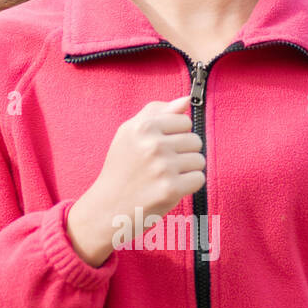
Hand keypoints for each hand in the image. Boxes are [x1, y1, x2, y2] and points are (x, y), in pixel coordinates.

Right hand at [66, 94, 204, 264]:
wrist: (108, 207)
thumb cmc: (122, 168)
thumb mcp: (129, 133)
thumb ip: (156, 112)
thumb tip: (187, 100)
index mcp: (142, 126)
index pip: (184, 121)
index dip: (176, 136)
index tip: (160, 148)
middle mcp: (152, 144)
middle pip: (195, 140)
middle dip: (183, 154)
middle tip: (162, 166)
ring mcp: (163, 167)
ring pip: (199, 160)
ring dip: (187, 171)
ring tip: (166, 177)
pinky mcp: (171, 189)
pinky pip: (198, 179)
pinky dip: (188, 186)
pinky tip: (170, 189)